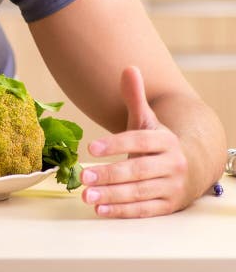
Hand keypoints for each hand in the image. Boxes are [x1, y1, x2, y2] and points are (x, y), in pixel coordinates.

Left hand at [80, 66, 189, 217]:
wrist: (193, 167)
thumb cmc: (158, 143)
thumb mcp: (148, 120)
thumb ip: (135, 98)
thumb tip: (129, 67)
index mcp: (165, 140)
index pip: (139, 141)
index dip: (115, 144)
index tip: (90, 147)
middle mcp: (172, 164)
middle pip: (138, 170)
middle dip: (110, 174)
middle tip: (84, 176)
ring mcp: (171, 187)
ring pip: (139, 192)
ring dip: (112, 195)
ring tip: (86, 195)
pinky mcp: (168, 206)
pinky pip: (144, 210)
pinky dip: (122, 211)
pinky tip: (100, 209)